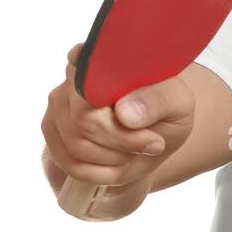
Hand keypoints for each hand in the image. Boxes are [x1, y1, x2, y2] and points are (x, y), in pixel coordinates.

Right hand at [41, 43, 195, 190]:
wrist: (154, 136)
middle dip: (123, 141)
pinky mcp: (53, 133)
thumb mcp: (178, 102)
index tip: (122, 107)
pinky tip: (119, 163)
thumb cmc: (166, 112)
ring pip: (77, 146)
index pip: (87, 74)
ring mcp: (58, 106)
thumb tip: (124, 113)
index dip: (94, 88)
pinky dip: (102, 173)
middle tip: (153, 142)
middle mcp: (72, 78)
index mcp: (102, 58)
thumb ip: (157, 100)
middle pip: (84, 121)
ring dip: (114, 158)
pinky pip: (72, 166)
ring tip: (135, 149)